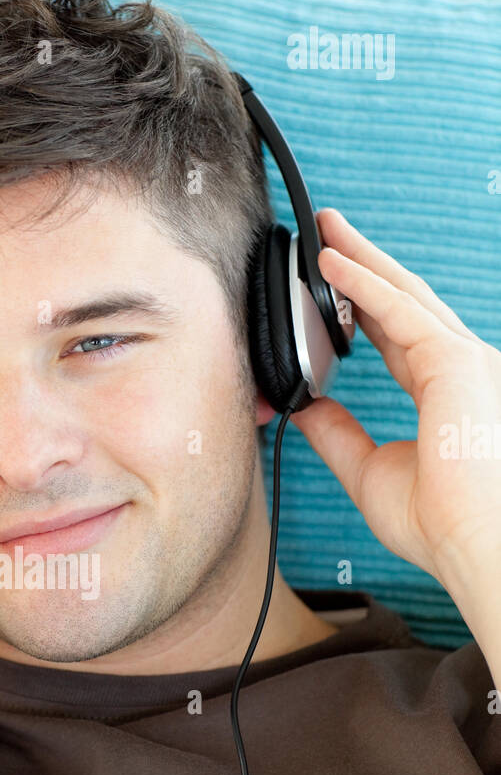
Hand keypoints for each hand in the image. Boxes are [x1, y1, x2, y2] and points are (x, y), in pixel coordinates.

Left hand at [290, 209, 500, 597]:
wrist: (471, 542)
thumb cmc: (436, 522)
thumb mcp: (367, 470)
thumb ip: (337, 434)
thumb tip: (304, 407)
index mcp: (446, 395)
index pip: (398, 337)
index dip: (363, 308)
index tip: (329, 287)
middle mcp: (460, 369)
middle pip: (402, 303)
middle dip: (363, 266)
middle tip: (325, 235)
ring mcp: (463, 361)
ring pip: (402, 294)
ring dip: (360, 260)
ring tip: (323, 232)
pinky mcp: (455, 361)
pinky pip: (399, 310)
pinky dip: (362, 284)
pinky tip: (329, 264)